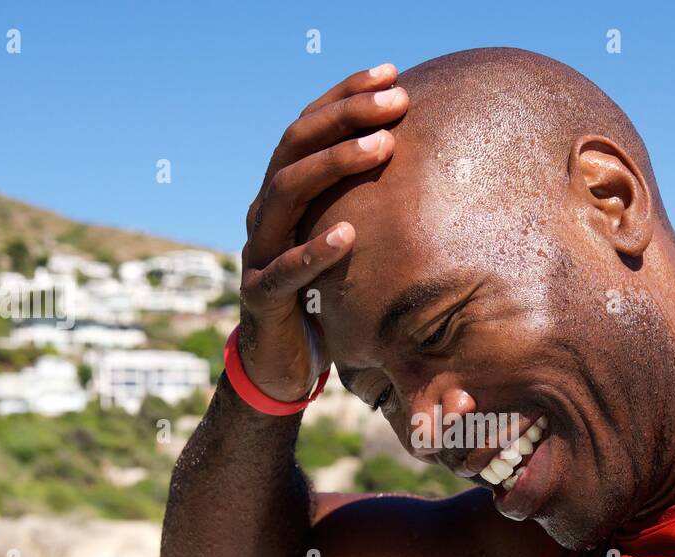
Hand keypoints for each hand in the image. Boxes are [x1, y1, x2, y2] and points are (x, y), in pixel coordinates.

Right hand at [237, 63, 407, 401]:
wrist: (280, 363)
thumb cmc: (320, 297)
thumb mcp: (343, 242)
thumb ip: (363, 203)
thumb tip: (418, 163)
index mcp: (282, 193)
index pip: (307, 128)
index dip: (345, 97)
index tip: (391, 74)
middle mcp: (264, 212)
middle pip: (294, 146)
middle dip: (345, 117)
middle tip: (395, 101)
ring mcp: (256, 252)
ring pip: (286, 194)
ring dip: (334, 165)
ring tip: (381, 147)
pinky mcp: (259, 297)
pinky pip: (284, 270)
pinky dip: (315, 251)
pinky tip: (349, 234)